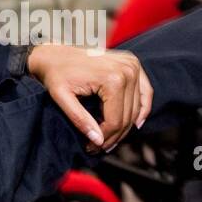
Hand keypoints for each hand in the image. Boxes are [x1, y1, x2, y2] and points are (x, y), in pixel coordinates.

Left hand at [27, 44, 152, 151]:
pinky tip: (135, 123)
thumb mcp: (61, 98)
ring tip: (110, 138)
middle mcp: (128, 70)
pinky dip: (142, 108)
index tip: (91, 148)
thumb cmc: (56, 74)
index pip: (115, 121)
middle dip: (114, 136)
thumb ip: (80, 120)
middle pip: (127, 116)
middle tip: (99, 147)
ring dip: (125, 127)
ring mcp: (133, 65)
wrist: (55, 53)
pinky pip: (146, 92)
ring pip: (136, 108)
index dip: (104, 139)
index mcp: (112, 78)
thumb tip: (98, 141)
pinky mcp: (133, 64)